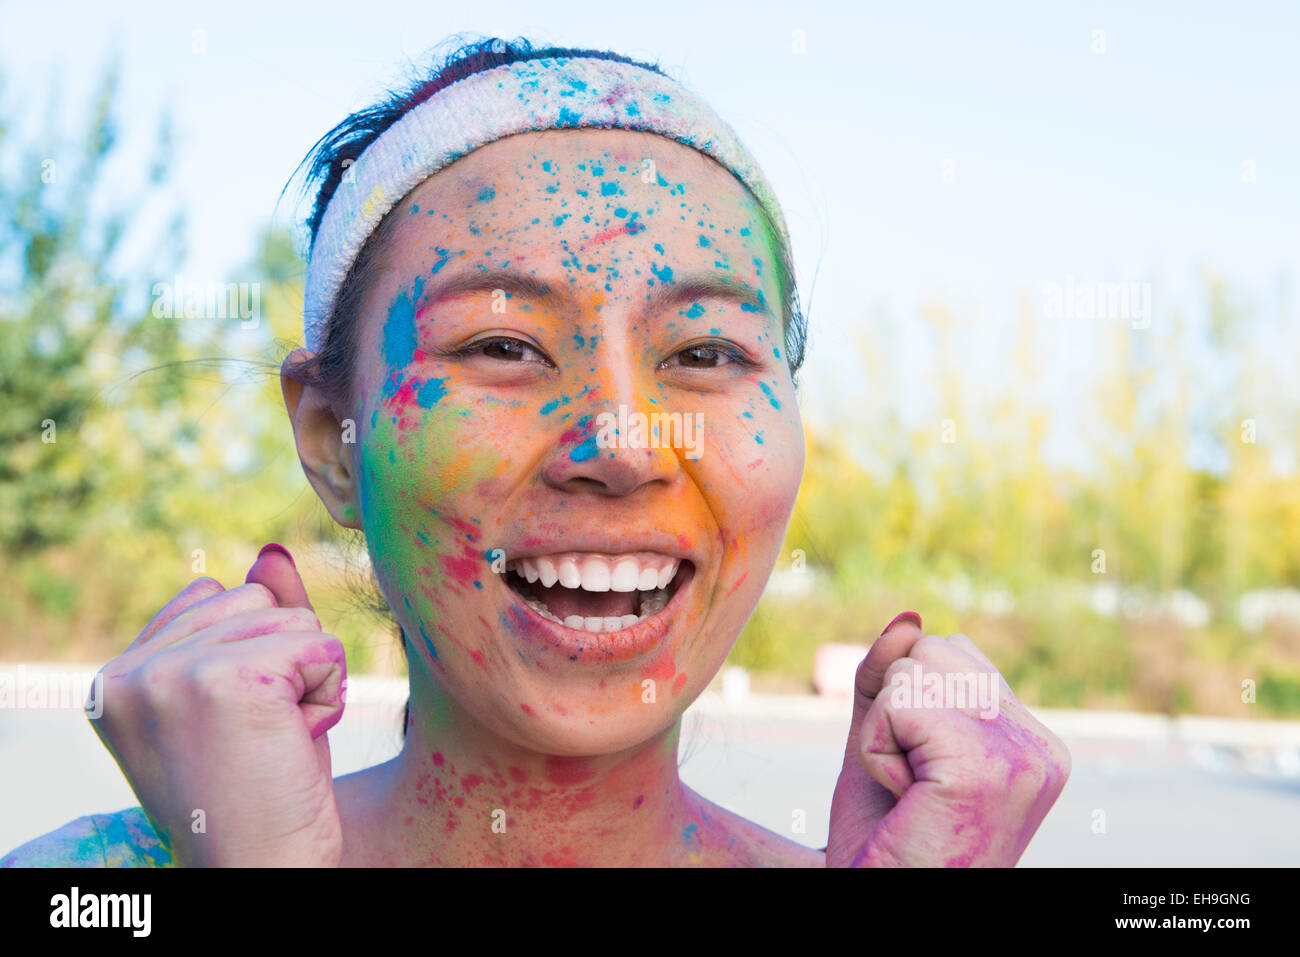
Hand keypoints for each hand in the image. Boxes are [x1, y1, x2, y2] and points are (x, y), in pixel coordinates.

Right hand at [89, 544, 346, 866]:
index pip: (214, 595)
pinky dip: (329, 693)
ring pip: (293, 617)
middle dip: (284, 663)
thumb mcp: (252, 696)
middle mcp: (128, 672)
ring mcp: (171, 673)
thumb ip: (255, 623)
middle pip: (256, 598)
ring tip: (277, 742)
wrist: (264, 871)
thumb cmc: (264, 793)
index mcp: (116, 678)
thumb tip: (273, 552)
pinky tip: (298, 742)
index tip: (235, 727)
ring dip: (308, 679)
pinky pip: (321, 644)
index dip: (253, 655)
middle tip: (261, 739)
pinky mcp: (227, 680)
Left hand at [826, 612, 1069, 866]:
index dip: (906, 703)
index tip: (922, 774)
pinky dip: (877, 750)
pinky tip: (905, 798)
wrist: (888, 903)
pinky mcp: (987, 767)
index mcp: (1031, 739)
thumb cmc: (884, 836)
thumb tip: (909, 618)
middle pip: (932, 649)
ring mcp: (1022, 756)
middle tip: (910, 785)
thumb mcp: (882, 741)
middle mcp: (1041, 746)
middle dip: (894, 711)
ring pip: (912, 670)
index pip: (951, 651)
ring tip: (908, 793)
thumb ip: (890, 679)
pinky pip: (897, 705)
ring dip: (883, 733)